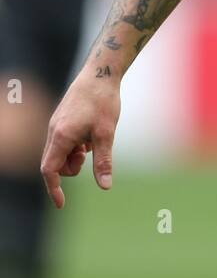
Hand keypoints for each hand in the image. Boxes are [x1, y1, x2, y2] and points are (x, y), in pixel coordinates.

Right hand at [40, 66, 121, 208]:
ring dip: (74, 158)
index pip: (50, 170)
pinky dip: (75, 147)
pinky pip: (64, 142)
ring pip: (59, 153)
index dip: (54, 189)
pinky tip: (90, 137)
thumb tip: (105, 186)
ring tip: (92, 144)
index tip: (61, 203)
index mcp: (61, 136)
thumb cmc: (103, 102)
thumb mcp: (107, 134)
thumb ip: (103, 161)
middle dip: (70, 169)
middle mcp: (53, 131)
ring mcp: (56, 125)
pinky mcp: (61, 121)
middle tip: (89, 156)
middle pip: (54, 164)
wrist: (99, 74)